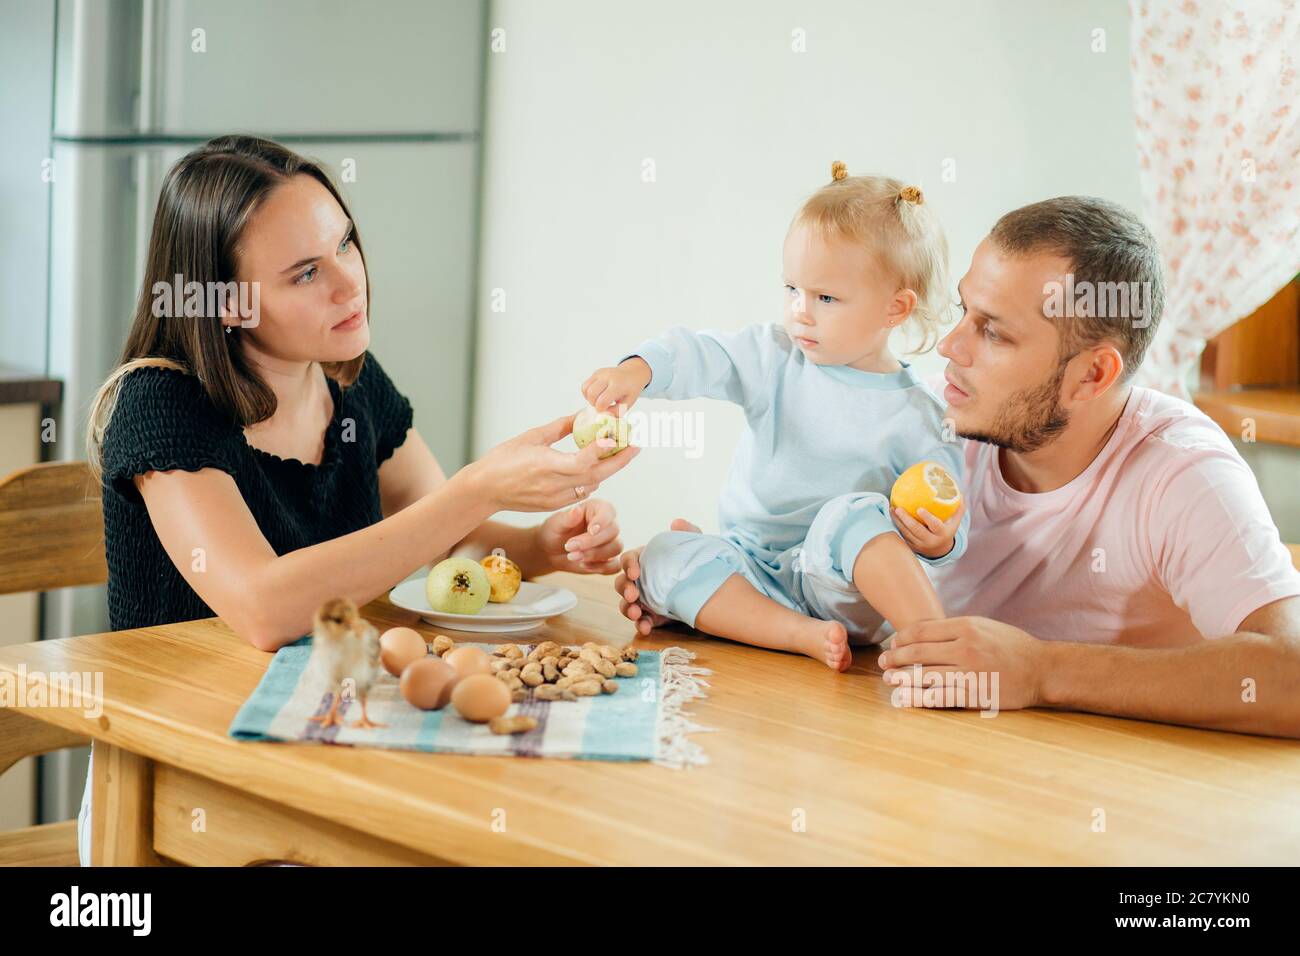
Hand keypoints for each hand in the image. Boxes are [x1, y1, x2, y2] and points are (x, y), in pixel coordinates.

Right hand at [467, 413, 639, 512]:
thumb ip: (560, 428)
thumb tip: (581, 415)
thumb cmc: (503, 460)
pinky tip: (596, 467)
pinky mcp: (555, 505)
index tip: (616, 436)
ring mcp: (556, 498)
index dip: (602, 450)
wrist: (486, 489)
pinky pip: (581, 492)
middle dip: (620, 460)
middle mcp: (555, 485)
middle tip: (636, 445)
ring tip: (621, 452)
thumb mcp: (531, 437)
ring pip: (592, 485)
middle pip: (597, 475)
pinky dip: (591, 479)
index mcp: (547, 465)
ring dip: (607, 469)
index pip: (583, 461)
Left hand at [535, 498, 623, 573]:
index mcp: (596, 508)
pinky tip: (583, 565)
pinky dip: (600, 567)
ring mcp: (610, 542)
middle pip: (613, 531)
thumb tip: (576, 510)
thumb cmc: (555, 531)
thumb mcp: (556, 524)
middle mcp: (607, 524)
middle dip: (592, 542)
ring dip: (595, 555)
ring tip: (572, 557)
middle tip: (570, 547)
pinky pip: (614, 565)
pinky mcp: (609, 559)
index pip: (608, 510)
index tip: (591, 531)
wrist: (551, 551)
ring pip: (616, 548)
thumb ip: (567, 518)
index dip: (603, 521)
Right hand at [582, 357, 651, 411]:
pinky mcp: (596, 373)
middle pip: (591, 394)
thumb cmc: (630, 390)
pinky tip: (596, 395)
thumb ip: (617, 412)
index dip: (601, 410)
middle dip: (594, 404)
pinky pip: (585, 385)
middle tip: (602, 405)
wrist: (633, 373)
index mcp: (618, 385)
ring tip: (599, 400)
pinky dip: (587, 393)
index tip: (607, 410)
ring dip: (589, 398)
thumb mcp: (628, 403)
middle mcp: (608, 376)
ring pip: (585, 389)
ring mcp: (600, 373)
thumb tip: (604, 416)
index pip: (602, 401)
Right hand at [614, 518, 700, 634]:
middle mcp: (641, 580)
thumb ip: (688, 533)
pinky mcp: (652, 616)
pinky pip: (641, 621)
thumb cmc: (696, 564)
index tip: (635, 572)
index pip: (629, 559)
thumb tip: (676, 523)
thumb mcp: (695, 547)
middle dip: (624, 589)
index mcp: (646, 560)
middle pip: (622, 582)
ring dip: (628, 609)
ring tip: (636, 614)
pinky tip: (646, 627)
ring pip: (627, 604)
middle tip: (633, 595)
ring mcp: (645, 599)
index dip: (628, 565)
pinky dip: (641, 624)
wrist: (712, 590)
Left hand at [877, 616, 1047, 710]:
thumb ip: (956, 628)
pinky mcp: (976, 694)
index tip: (892, 643)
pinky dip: (919, 699)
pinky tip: (906, 700)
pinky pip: (940, 697)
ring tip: (889, 681)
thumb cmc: (1012, 646)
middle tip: (883, 663)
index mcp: (966, 627)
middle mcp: (966, 648)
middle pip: (918, 652)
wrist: (1043, 669)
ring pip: (925, 676)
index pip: (922, 631)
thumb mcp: (984, 626)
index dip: (901, 638)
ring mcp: (970, 672)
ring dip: (902, 679)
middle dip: (895, 658)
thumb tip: (922, 632)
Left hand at [891, 498, 964, 558]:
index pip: (934, 525)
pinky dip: (896, 526)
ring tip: (892, 509)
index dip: (927, 518)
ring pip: (906, 533)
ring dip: (897, 521)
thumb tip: (960, 493)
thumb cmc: (947, 530)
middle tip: (898, 508)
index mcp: (941, 533)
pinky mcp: (912, 547)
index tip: (919, 509)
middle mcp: (930, 540)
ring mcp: (920, 545)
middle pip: (916, 530)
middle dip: (906, 519)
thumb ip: (958, 509)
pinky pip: (902, 536)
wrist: (940, 550)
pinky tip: (892, 516)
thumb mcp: (954, 522)